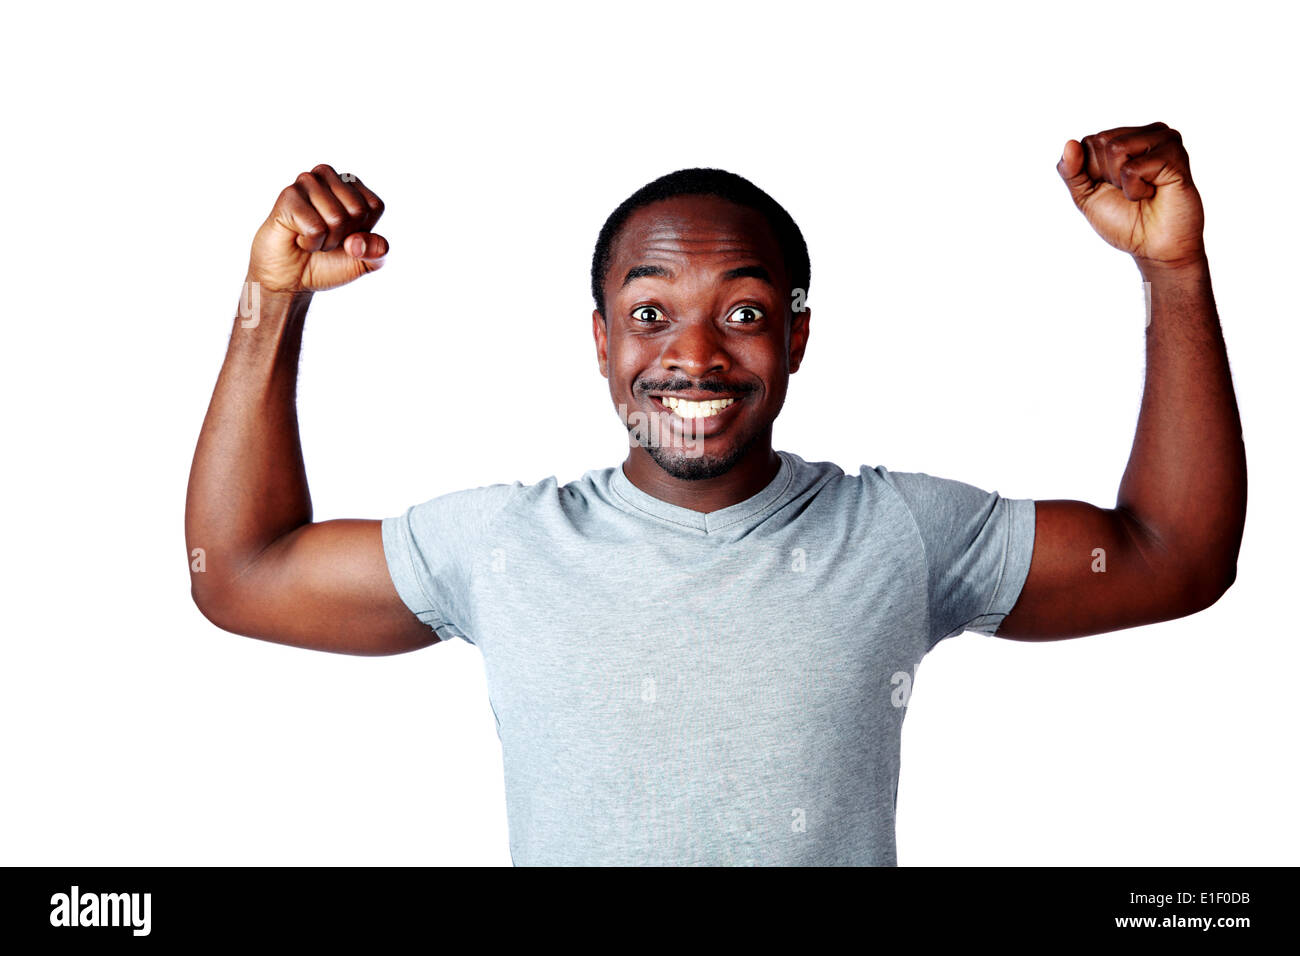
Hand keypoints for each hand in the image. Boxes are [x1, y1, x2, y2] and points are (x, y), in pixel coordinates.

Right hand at [247, 164, 386, 292]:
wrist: (294, 279)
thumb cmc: (329, 262)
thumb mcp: (365, 261)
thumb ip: (378, 250)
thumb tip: (358, 242)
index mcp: (351, 185)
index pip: (374, 206)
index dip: (363, 232)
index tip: (345, 236)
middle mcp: (328, 177)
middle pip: (357, 210)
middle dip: (344, 236)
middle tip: (325, 237)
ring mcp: (306, 183)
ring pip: (337, 218)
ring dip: (326, 241)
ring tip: (311, 237)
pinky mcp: (288, 197)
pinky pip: (315, 228)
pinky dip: (310, 243)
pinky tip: (297, 238)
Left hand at [1057, 122, 1204, 273]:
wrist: (1154, 248)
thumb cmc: (1124, 222)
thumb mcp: (1086, 196)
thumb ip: (1071, 171)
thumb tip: (1070, 143)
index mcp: (1126, 139)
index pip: (1088, 142)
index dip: (1091, 173)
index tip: (1113, 189)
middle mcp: (1147, 134)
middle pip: (1101, 140)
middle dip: (1106, 175)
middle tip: (1130, 191)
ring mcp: (1164, 140)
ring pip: (1116, 147)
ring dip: (1120, 181)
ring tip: (1143, 191)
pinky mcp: (1175, 155)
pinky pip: (1132, 168)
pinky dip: (1135, 190)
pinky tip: (1153, 193)